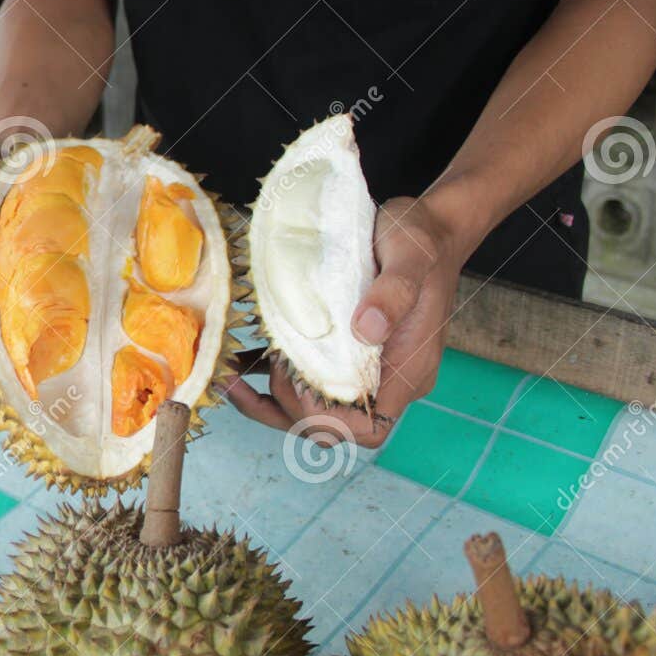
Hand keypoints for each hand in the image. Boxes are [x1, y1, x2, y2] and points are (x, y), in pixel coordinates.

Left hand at [227, 196, 465, 447]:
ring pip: (309, 410)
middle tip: (270, 362)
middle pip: (331, 426)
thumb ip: (393, 293)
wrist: (425, 226)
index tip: (301, 379)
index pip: (368, 429)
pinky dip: (264, 380)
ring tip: (230, 373)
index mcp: (407, 372)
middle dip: (288, 407)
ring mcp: (361, 370)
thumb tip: (365, 330)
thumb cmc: (421, 241)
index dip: (326, 416)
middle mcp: (385, 380)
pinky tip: (238, 362)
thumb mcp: (411, 257)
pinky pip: (300, 382)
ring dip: (267, 400)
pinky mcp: (339, 353)